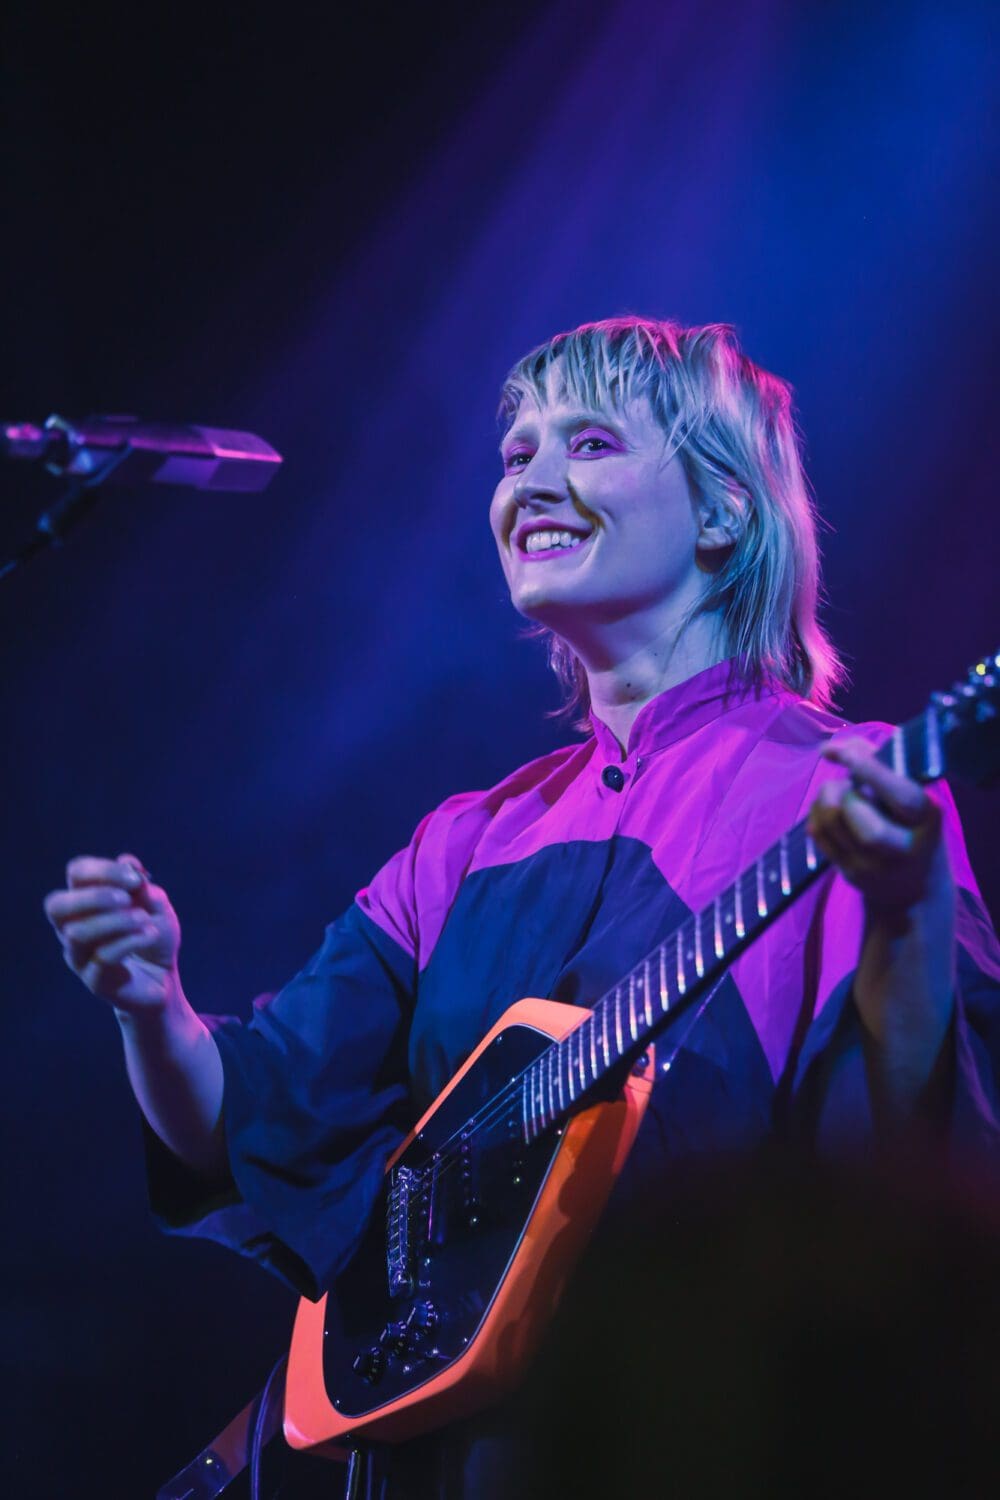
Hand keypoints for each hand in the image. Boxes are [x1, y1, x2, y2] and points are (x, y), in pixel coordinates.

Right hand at [44, 853, 182, 1016]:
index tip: (136, 878)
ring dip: (116, 920)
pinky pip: (102, 956)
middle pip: (56, 905)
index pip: (76, 874)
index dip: (103, 870)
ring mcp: (79, 956)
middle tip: (126, 899)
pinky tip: (149, 935)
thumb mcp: (156, 905)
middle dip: (93, 896)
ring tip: (144, 920)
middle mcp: (72, 927)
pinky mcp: (94, 981)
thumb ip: (142, 885)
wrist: (164, 979)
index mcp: (85, 901)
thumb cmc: (153, 935)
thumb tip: (127, 861)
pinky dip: (130, 940)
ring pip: (77, 933)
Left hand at [807, 739, 949, 919]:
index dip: (868, 769)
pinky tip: (828, 811)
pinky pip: (819, 834)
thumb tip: (838, 745)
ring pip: (831, 821)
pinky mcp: (850, 874)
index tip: (841, 751)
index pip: (899, 794)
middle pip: (857, 813)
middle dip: (843, 791)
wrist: (915, 889)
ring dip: (824, 798)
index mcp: (927, 819)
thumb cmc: (913, 828)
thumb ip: (881, 765)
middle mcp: (903, 846)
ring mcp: (874, 865)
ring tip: (836, 793)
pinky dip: (816, 814)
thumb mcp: (913, 798)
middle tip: (845, 784)